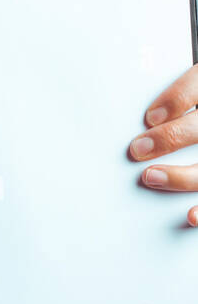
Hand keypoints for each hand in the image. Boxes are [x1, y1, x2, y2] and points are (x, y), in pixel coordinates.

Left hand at [131, 64, 197, 224]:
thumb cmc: (182, 108)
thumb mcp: (174, 89)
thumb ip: (159, 99)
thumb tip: (114, 108)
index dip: (178, 99)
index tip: (150, 117)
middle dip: (173, 137)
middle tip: (138, 148)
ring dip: (183, 176)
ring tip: (150, 176)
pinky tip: (188, 214)